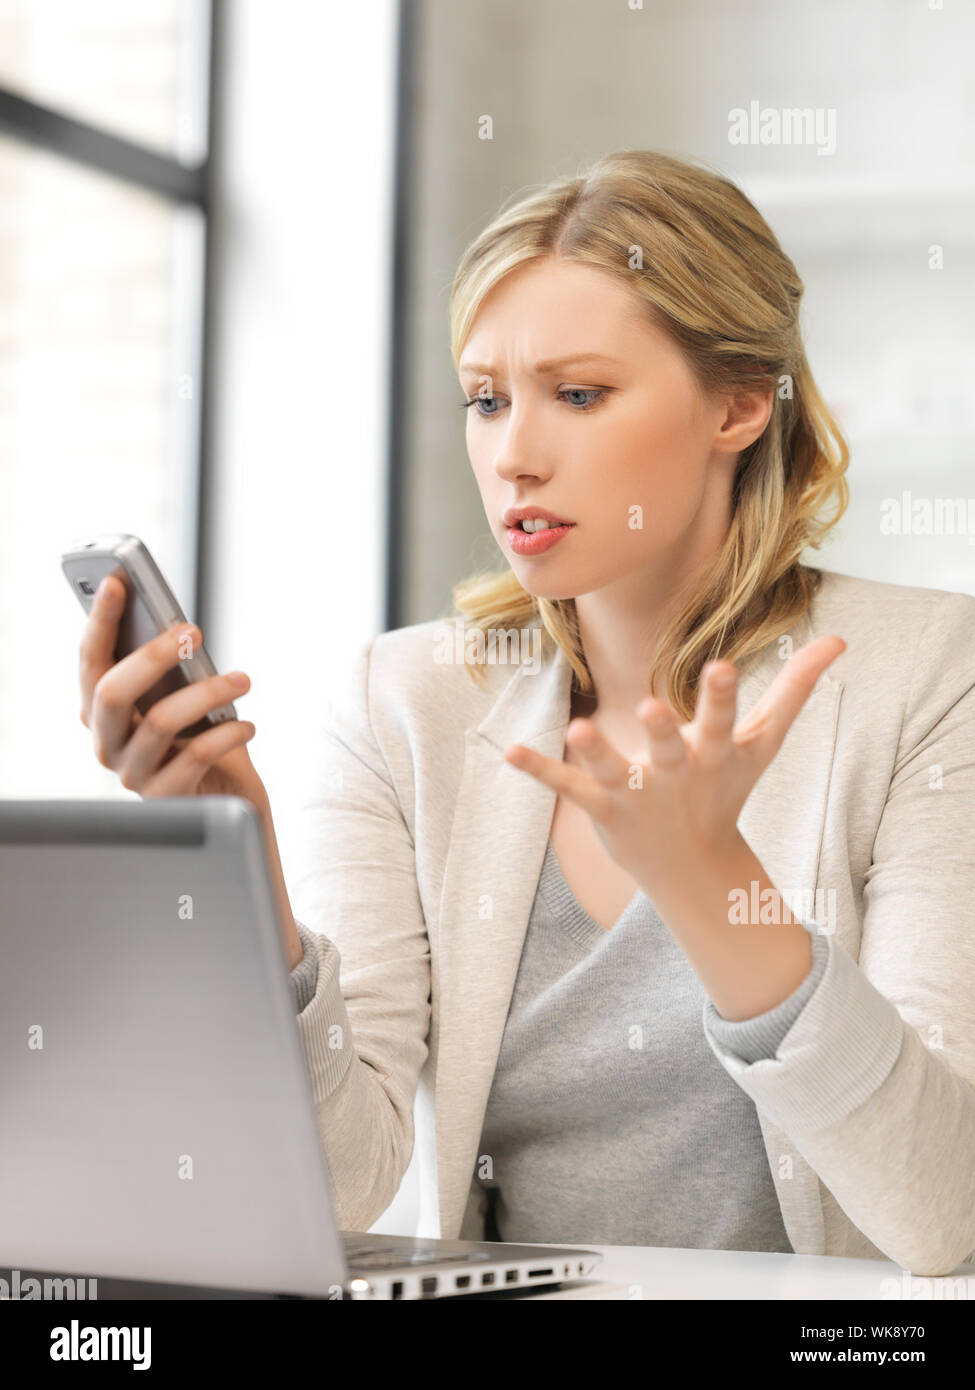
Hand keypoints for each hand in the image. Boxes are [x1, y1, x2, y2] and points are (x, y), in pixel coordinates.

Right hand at [79, 574, 302, 968]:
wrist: (228, 802)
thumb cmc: (202, 736)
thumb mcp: (184, 696)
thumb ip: (172, 668)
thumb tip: (179, 628)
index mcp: (101, 710)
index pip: (90, 660)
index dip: (100, 620)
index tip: (118, 579)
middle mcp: (106, 742)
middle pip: (112, 692)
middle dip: (153, 655)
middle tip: (194, 632)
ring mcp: (130, 774)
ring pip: (159, 724)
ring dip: (207, 694)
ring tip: (243, 679)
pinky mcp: (165, 800)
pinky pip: (193, 759)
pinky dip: (226, 736)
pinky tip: (249, 724)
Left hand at [503, 634, 845, 889]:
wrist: (694, 866)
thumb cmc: (727, 789)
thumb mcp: (764, 743)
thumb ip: (795, 689)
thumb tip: (840, 639)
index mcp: (716, 754)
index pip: (723, 721)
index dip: (722, 696)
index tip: (722, 665)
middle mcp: (676, 775)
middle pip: (671, 749)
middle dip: (663, 730)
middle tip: (652, 707)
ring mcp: (637, 794)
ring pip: (613, 771)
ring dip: (596, 752)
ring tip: (576, 727)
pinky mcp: (603, 809)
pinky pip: (569, 788)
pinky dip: (541, 770)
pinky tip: (509, 752)